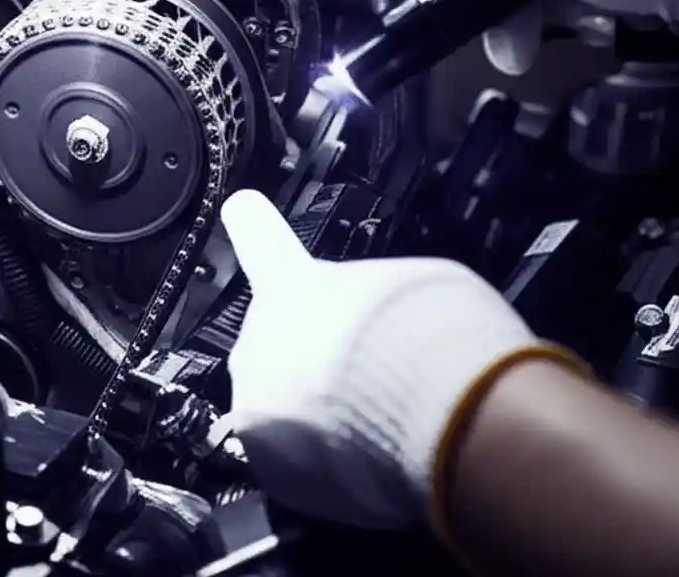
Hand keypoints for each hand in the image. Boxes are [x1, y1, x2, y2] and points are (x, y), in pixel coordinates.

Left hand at [220, 191, 570, 528]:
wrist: (437, 424)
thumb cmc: (432, 342)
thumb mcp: (418, 288)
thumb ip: (373, 301)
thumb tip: (375, 322)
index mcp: (293, 285)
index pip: (259, 238)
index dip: (252, 223)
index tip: (241, 209)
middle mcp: (259, 341)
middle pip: (277, 340)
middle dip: (310, 355)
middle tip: (364, 373)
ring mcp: (255, 406)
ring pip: (280, 404)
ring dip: (312, 411)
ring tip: (368, 422)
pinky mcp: (268, 468)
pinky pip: (291, 459)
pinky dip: (317, 462)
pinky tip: (360, 459)